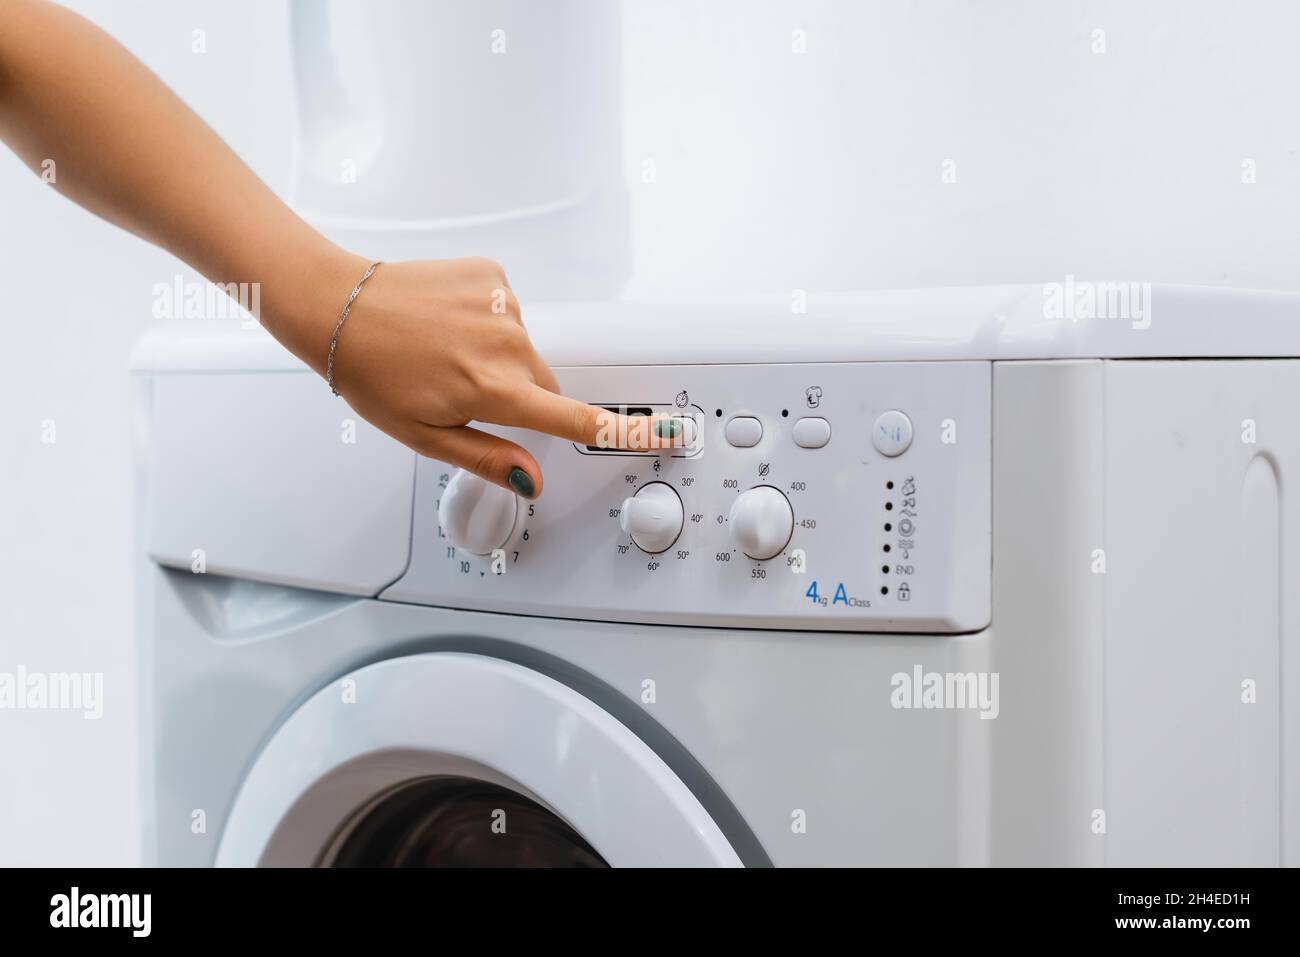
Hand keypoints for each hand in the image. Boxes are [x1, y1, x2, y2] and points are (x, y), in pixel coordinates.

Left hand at [286, 253, 681, 497]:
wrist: (337, 306)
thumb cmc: (373, 374)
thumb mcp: (425, 436)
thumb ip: (489, 458)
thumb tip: (533, 482)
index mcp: (494, 390)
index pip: (575, 419)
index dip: (623, 431)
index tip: (666, 434)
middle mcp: (507, 344)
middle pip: (543, 382)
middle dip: (516, 393)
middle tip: (459, 388)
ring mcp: (501, 304)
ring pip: (523, 347)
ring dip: (497, 355)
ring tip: (443, 350)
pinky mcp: (492, 275)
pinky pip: (507, 311)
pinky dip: (486, 320)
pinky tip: (448, 321)